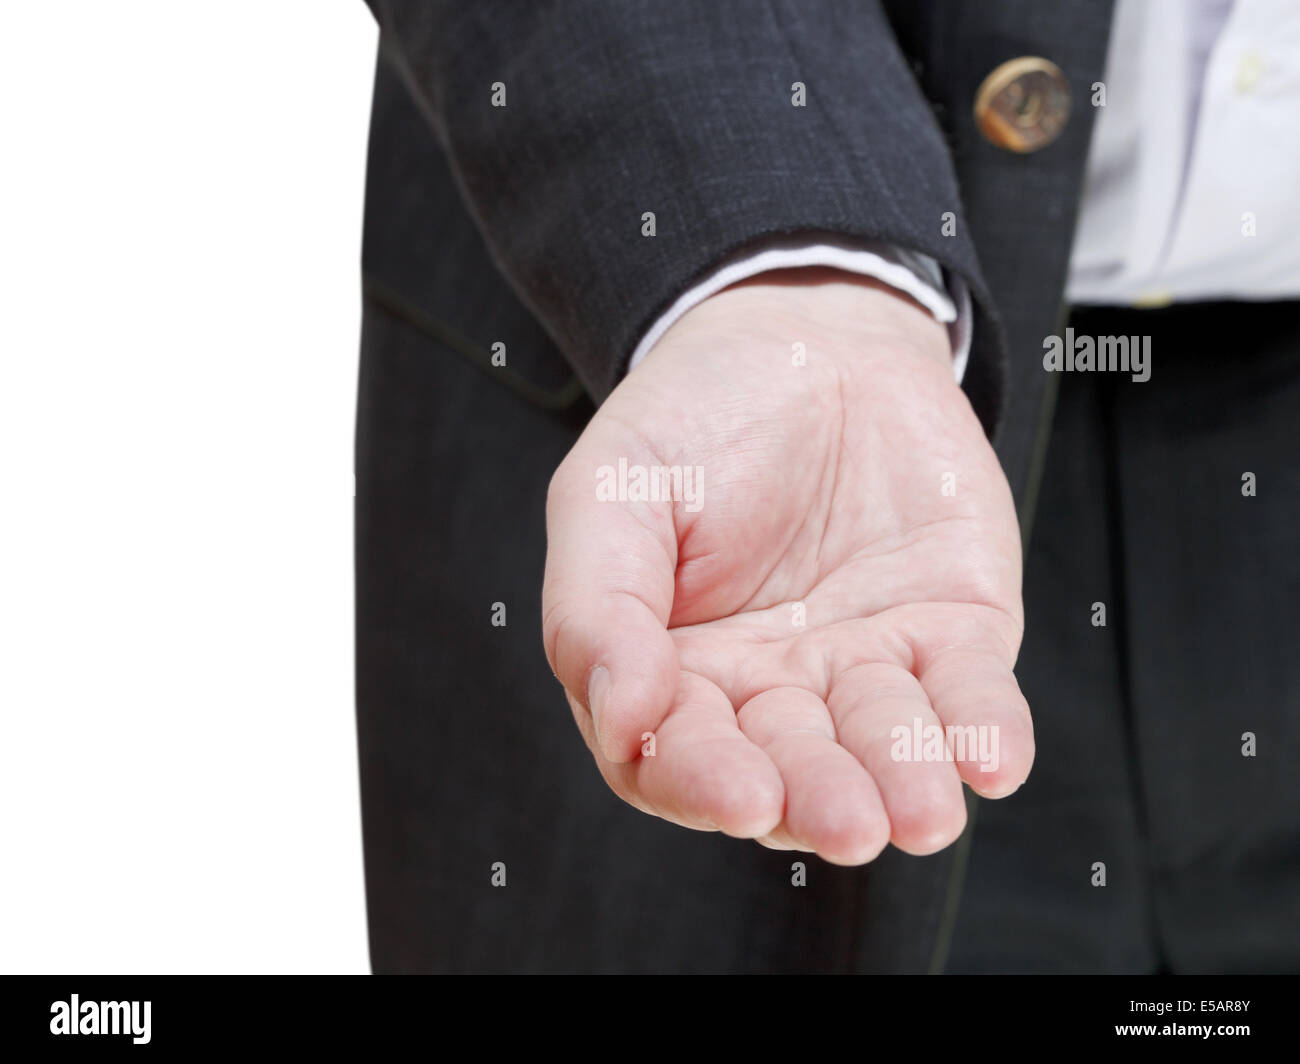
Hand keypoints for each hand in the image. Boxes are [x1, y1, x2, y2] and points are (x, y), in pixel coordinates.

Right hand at [542, 268, 1029, 864]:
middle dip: (819, 798)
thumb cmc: (691, 420)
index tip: (740, 793)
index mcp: (675, 674)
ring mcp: (863, 666)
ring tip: (923, 809)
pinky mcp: (950, 629)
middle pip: (789, 770)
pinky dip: (984, 726)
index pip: (677, 758)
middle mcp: (771, 690)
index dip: (703, 781)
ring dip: (905, 779)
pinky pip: (970, 690)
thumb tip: (620, 717)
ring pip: (883, 743)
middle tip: (848, 821)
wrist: (805, 336)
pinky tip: (994, 758)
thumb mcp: (612, 495)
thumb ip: (598, 608)